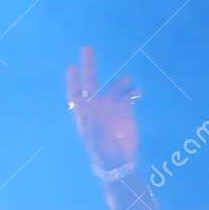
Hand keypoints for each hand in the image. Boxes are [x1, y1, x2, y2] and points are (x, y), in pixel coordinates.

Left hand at [66, 45, 140, 177]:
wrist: (120, 162)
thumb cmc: (103, 154)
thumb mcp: (94, 139)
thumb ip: (92, 122)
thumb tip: (91, 108)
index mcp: (85, 114)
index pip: (76, 93)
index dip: (73, 81)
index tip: (72, 67)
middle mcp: (97, 107)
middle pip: (91, 82)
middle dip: (88, 65)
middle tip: (87, 47)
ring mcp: (112, 107)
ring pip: (114, 87)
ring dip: (119, 83)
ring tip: (127, 82)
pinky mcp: (125, 109)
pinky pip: (129, 94)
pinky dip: (132, 91)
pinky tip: (136, 93)